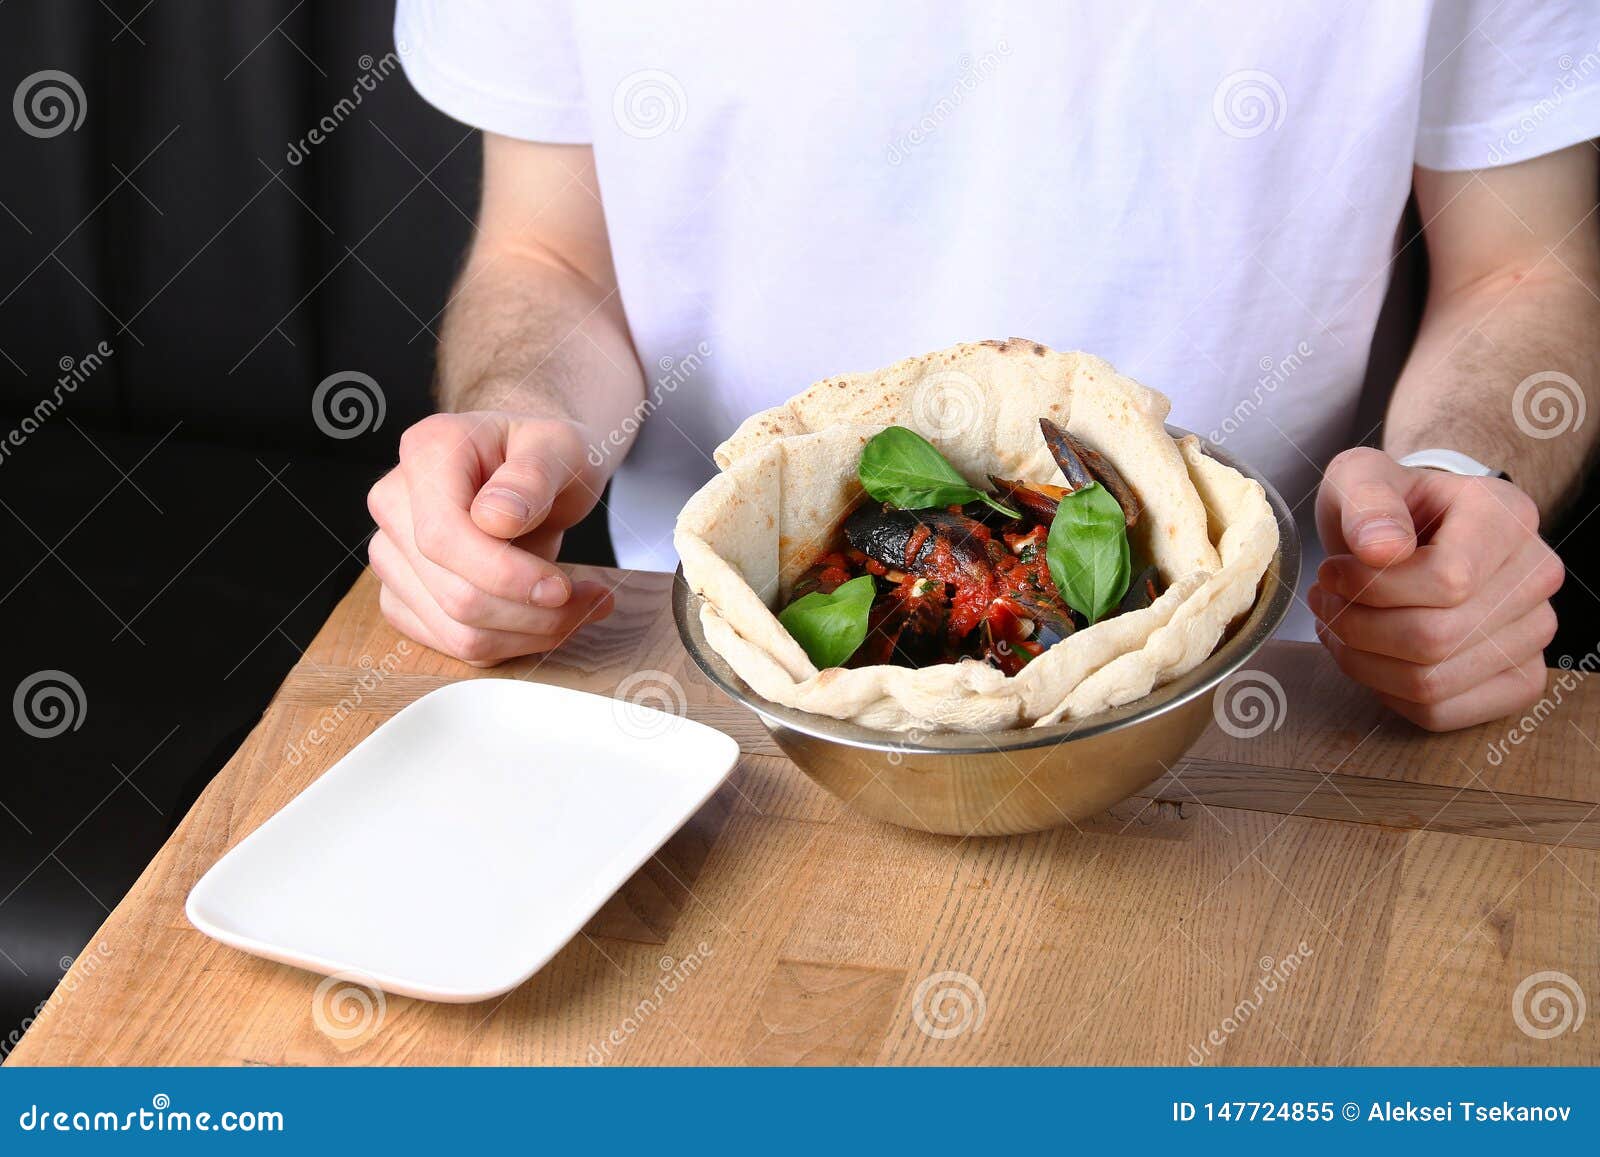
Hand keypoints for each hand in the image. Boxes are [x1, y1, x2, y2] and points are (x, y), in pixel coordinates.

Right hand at [366, 412, 614, 664]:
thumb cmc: (546, 453)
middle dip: (532, 613)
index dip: (503, 575)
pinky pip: (454, 644)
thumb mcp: (560, 448)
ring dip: (529, 634)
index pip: (442, 537)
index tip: (561, 588)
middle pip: (453, 594)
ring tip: (580, 606)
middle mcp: (393, 503)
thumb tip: (494, 520)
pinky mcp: (402, 595)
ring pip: (456, 631)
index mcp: (426, 453)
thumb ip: (532, 476)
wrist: (534, 472)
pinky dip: (511, 642)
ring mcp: (391, 553)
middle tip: (592, 600)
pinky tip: (546, 616)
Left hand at [1310, 447, 1562, 730]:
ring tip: (1337, 625)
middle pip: (1434, 638)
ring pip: (1431, 682)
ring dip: (1362, 661)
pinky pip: (1440, 713)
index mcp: (1507, 517)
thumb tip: (1383, 549)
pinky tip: (1367, 655)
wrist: (1406, 533)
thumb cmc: (1384, 507)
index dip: (1370, 587)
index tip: (1331, 571)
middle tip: (1323, 602)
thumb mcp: (1360, 479)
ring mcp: (1534, 632)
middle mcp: (1536, 575)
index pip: (1446, 580)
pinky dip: (1385, 692)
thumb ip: (1367, 502)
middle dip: (1355, 626)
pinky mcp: (1518, 679)